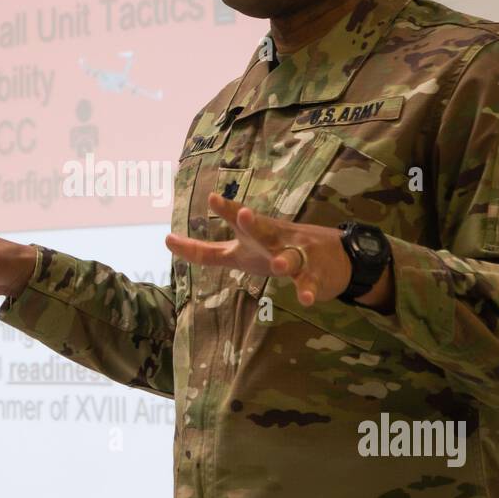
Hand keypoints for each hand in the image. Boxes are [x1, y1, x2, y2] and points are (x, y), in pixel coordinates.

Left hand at [164, 192, 353, 306]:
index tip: (211, 198)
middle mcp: (275, 238)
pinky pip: (310, 283)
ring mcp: (297, 255)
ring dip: (285, 260)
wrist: (332, 257)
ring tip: (279, 266)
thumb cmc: (274, 251)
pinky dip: (308, 290)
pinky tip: (306, 299)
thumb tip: (166, 240)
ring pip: (290, 256)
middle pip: (263, 229)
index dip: (224, 211)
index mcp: (255, 233)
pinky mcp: (314, 274)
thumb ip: (205, 250)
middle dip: (253, 222)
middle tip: (243, 214)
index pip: (235, 223)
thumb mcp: (239, 251)